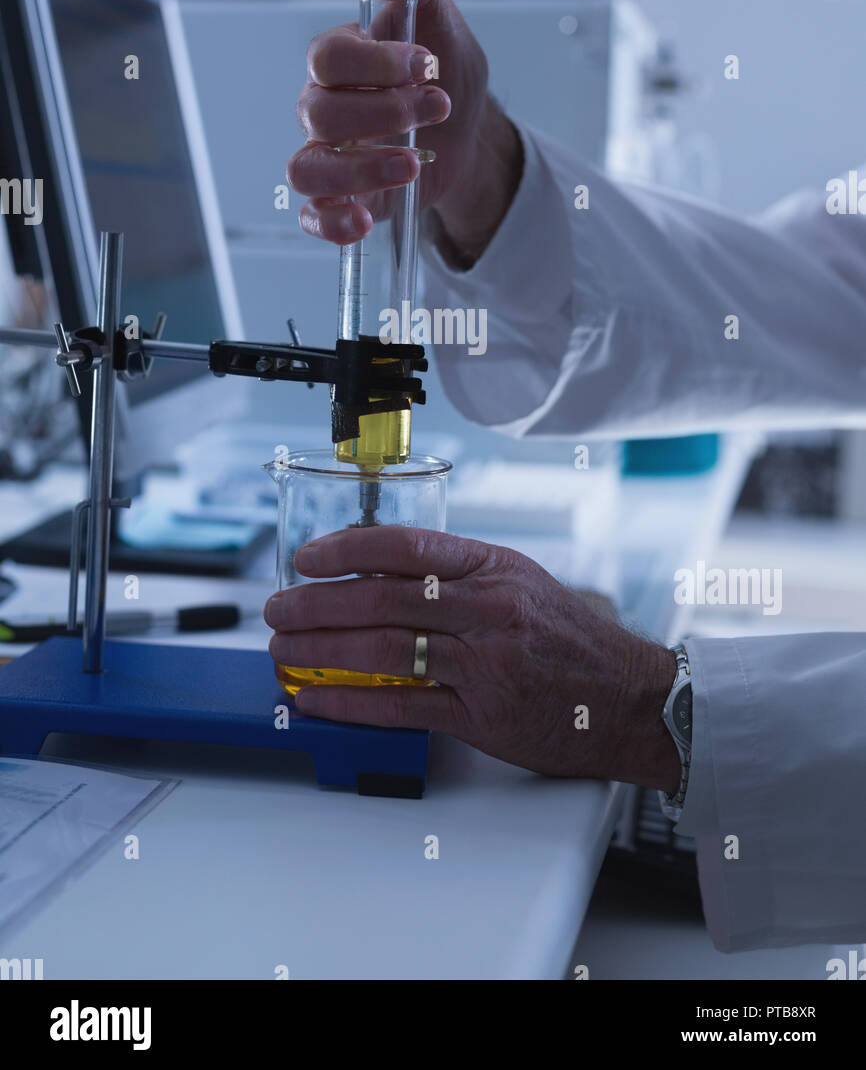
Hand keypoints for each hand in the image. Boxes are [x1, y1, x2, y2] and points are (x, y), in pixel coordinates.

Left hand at [265, 526, 679, 787]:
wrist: (632, 698)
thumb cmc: (572, 640)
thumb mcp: (519, 583)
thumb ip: (456, 575)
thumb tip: (379, 573)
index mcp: (493, 569)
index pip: (405, 548)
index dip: (346, 549)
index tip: (308, 557)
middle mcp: (487, 610)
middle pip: (381, 601)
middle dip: (316, 604)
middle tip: (277, 608)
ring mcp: (484, 665)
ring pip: (384, 651)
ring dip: (321, 651)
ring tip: (284, 649)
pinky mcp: (483, 716)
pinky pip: (402, 707)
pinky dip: (349, 704)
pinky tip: (316, 699)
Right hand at [292, 0, 522, 263]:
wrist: (467, 129)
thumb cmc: (444, 73)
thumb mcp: (444, 20)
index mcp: (339, 60)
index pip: (328, 57)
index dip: (375, 63)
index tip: (428, 63)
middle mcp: (321, 107)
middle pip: (318, 112)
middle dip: (385, 111)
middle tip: (437, 106)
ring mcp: (328, 156)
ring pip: (309, 168)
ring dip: (360, 169)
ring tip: (413, 163)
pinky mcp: (341, 199)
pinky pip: (313, 217)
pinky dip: (333, 223)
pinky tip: (364, 220)